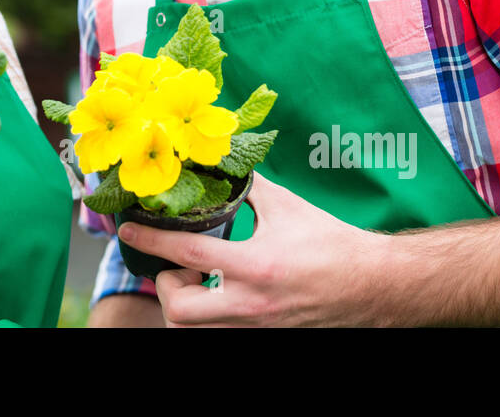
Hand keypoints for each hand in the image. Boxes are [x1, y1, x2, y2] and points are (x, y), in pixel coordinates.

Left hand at [118, 171, 386, 326]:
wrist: (371, 285)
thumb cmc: (332, 243)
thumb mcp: (286, 206)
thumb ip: (247, 186)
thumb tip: (218, 163)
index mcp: (256, 265)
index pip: (187, 253)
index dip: (151, 239)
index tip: (127, 228)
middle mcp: (251, 304)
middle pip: (179, 312)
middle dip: (165, 287)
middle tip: (174, 267)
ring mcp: (255, 327)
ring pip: (193, 330)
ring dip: (183, 305)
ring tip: (195, 280)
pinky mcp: (262, 337)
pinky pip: (218, 332)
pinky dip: (206, 315)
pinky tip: (215, 293)